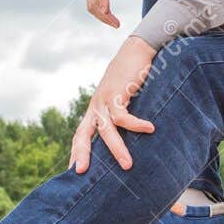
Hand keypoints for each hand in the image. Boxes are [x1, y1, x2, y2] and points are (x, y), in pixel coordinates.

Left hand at [69, 35, 157, 172]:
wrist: (136, 51)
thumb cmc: (132, 79)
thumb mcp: (123, 101)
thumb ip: (121, 118)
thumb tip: (131, 141)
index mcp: (95, 111)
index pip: (81, 135)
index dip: (76, 152)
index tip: (74, 171)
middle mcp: (96, 106)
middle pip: (84, 134)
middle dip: (83, 153)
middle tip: (82, 172)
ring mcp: (105, 99)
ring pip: (107, 129)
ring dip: (117, 149)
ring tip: (128, 165)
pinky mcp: (118, 92)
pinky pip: (124, 114)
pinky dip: (136, 124)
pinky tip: (150, 129)